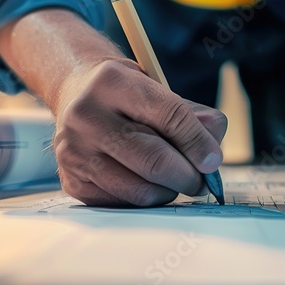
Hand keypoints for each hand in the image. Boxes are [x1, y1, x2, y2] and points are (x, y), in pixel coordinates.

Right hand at [53, 58, 226, 206]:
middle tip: (202, 181)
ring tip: (175, 182)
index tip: (213, 161)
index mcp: (112, 81)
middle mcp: (86, 115)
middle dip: (188, 176)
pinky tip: (147, 184)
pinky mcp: (71, 179)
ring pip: (139, 189)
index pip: (170, 116)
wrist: (77, 94)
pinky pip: (121, 203)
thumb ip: (193, 117)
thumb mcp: (159, 88)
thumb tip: (212, 154)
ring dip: (168, 192)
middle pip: (154, 160)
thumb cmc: (127, 95)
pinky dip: (144, 199)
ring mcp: (73, 150)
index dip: (198, 143)